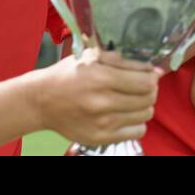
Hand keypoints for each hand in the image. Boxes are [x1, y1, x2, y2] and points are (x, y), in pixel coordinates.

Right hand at [33, 48, 160, 146]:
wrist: (41, 101)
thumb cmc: (69, 74)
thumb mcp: (92, 56)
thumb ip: (123, 59)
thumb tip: (153, 69)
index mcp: (100, 77)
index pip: (146, 81)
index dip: (152, 76)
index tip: (149, 74)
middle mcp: (102, 102)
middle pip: (149, 98)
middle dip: (150, 89)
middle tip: (142, 85)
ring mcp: (102, 123)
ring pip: (146, 114)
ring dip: (144, 105)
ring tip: (133, 99)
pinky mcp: (100, 138)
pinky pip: (137, 132)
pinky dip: (136, 122)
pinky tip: (126, 114)